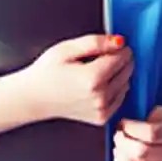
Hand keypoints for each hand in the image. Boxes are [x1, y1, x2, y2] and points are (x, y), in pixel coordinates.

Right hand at [17, 34, 132, 125]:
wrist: (34, 97)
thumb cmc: (47, 72)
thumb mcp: (67, 48)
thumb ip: (96, 42)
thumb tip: (119, 42)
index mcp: (92, 78)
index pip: (122, 57)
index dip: (118, 47)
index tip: (109, 45)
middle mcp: (100, 97)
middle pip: (127, 70)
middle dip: (120, 60)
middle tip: (101, 56)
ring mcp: (101, 110)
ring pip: (126, 84)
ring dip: (119, 74)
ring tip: (96, 71)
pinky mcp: (101, 118)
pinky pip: (120, 98)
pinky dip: (115, 89)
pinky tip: (98, 84)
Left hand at [110, 106, 161, 160]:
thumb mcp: (160, 113)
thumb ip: (146, 115)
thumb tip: (125, 124)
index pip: (152, 133)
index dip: (132, 128)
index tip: (123, 123)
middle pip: (142, 152)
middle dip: (123, 142)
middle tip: (118, 135)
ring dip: (120, 155)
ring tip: (120, 147)